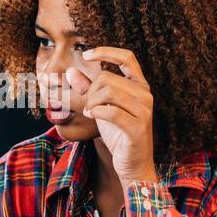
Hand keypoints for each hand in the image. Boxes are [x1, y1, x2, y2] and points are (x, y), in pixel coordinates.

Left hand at [68, 46, 157, 184]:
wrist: (132, 164)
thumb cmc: (118, 133)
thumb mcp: (101, 107)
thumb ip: (88, 89)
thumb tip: (71, 71)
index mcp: (140, 85)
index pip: (127, 58)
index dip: (106, 52)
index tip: (87, 55)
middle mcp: (145, 94)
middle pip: (108, 78)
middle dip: (90, 91)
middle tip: (88, 106)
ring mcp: (144, 111)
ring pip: (108, 92)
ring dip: (91, 103)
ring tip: (90, 112)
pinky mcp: (137, 127)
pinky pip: (110, 111)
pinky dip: (96, 112)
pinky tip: (91, 116)